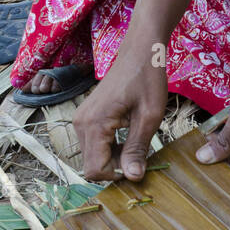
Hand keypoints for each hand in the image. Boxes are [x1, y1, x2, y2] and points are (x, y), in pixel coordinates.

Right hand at [74, 46, 167, 180]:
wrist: (140, 52)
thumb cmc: (147, 79)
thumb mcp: (149, 117)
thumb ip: (138, 148)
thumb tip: (133, 178)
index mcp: (94, 124)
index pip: (94, 170)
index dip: (117, 175)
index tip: (138, 163)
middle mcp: (80, 123)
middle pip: (91, 165)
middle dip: (116, 167)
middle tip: (141, 152)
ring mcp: (81, 119)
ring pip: (92, 156)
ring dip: (114, 157)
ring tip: (136, 140)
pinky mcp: (86, 117)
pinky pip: (93, 144)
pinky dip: (110, 147)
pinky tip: (127, 134)